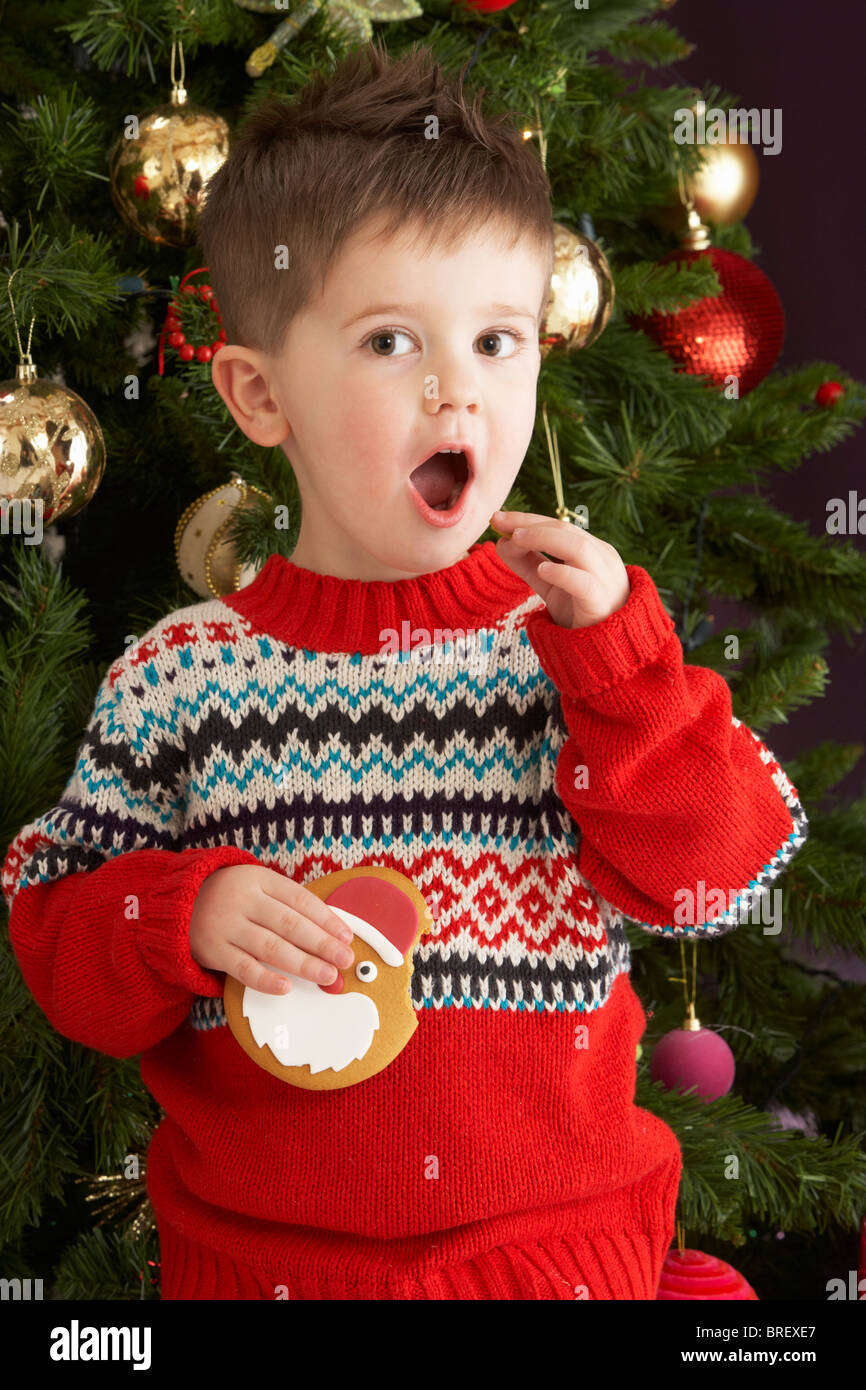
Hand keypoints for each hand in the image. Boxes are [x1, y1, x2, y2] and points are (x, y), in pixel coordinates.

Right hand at [189, 864, 355, 995]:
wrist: (175, 903)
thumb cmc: (230, 896)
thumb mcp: (256, 886)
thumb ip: (286, 903)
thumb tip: (329, 931)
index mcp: (259, 879)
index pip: (300, 899)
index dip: (326, 919)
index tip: (346, 936)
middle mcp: (243, 900)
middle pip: (290, 924)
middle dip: (322, 944)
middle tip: (345, 959)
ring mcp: (226, 926)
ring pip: (271, 947)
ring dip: (303, 964)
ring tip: (327, 975)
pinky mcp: (213, 951)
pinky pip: (243, 968)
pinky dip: (266, 980)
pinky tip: (286, 988)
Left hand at [491, 510, 630, 629]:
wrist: (607, 646)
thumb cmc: (581, 610)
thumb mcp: (551, 584)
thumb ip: (529, 564)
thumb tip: (501, 543)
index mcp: (591, 548)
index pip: (557, 525)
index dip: (526, 519)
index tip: (497, 518)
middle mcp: (601, 557)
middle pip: (564, 529)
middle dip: (529, 524)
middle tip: (500, 523)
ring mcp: (604, 578)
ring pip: (578, 547)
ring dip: (544, 539)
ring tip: (516, 539)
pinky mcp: (601, 602)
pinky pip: (584, 583)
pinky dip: (562, 573)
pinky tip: (543, 570)